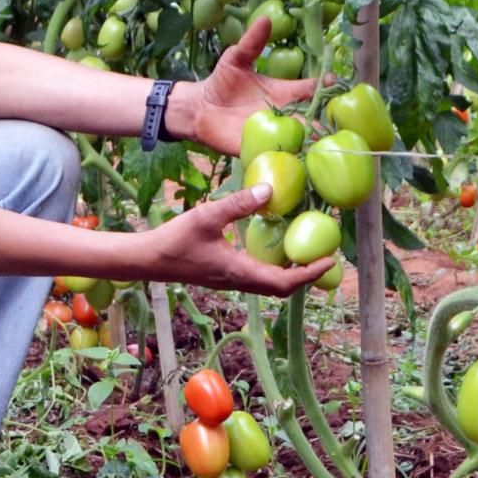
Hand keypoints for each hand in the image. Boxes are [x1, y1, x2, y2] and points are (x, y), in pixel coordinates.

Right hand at [143, 182, 334, 297]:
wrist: (149, 260)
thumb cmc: (175, 239)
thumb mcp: (208, 215)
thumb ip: (239, 203)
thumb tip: (270, 189)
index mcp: (239, 271)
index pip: (283, 281)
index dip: (308, 274)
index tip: (328, 261)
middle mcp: (238, 281)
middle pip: (280, 288)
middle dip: (304, 277)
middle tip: (321, 258)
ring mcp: (230, 282)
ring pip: (268, 285)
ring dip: (289, 275)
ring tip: (304, 255)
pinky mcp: (223, 277)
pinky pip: (256, 279)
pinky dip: (273, 270)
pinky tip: (273, 250)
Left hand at [179, 13, 323, 155]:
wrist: (200, 110)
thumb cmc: (221, 82)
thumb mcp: (236, 59)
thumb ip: (251, 43)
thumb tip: (265, 18)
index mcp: (284, 92)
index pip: (311, 90)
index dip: (325, 87)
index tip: (337, 83)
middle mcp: (285, 114)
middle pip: (313, 117)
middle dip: (328, 119)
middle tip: (343, 120)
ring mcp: (275, 133)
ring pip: (301, 138)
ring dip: (314, 141)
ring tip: (328, 143)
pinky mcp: (261, 148)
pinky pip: (280, 154)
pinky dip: (291, 157)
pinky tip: (303, 159)